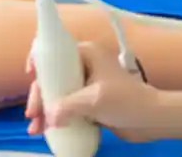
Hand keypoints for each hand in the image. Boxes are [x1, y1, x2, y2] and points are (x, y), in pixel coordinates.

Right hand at [24, 43, 163, 143]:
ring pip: (58, 93)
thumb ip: (67, 106)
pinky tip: (46, 129)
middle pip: (53, 77)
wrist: (151, 119)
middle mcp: (84, 65)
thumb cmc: (127, 100)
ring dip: (45, 109)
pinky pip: (66, 106)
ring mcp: (86, 84)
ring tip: (36, 128)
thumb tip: (49, 117)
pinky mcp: (89, 101)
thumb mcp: (93, 100)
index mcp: (87, 53)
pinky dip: (56, 116)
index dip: (40, 61)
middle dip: (40, 96)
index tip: (31, 74)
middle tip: (33, 114)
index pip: (56, 51)